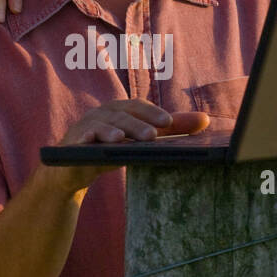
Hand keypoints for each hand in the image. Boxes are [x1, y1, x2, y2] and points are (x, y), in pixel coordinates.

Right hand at [41, 100, 210, 193]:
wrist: (72, 170)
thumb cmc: (110, 149)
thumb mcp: (140, 140)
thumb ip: (171, 130)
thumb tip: (205, 120)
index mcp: (120, 110)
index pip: (137, 106)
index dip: (151, 112)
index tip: (169, 122)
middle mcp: (102, 113)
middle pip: (121, 115)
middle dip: (137, 123)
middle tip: (153, 135)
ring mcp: (86, 127)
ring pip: (102, 125)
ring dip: (114, 130)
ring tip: (124, 139)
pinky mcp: (72, 143)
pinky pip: (81, 139)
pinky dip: (88, 140)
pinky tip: (98, 144)